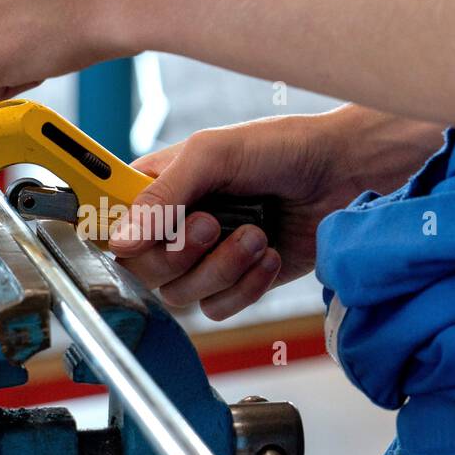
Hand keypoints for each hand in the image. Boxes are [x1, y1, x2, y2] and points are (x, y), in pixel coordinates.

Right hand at [110, 106, 441, 319]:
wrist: (346, 175)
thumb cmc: (282, 147)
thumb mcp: (213, 155)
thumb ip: (163, 196)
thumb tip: (120, 241)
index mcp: (157, 186)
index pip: (108, 222)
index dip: (112, 235)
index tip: (130, 237)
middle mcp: (174, 225)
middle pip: (141, 268)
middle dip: (180, 252)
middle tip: (213, 224)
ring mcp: (206, 257)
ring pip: (180, 293)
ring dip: (222, 267)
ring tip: (257, 234)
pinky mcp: (238, 282)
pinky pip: (218, 307)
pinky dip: (246, 286)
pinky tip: (270, 254)